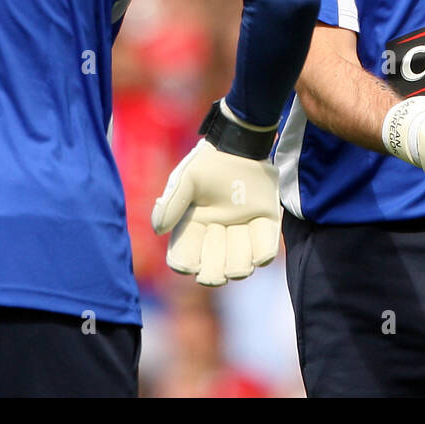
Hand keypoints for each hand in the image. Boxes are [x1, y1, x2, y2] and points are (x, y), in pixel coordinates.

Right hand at [150, 102, 280, 285]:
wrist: (240, 147)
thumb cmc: (209, 163)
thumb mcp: (186, 179)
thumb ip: (172, 203)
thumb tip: (158, 231)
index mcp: (192, 231)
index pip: (184, 263)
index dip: (186, 263)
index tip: (191, 254)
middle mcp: (216, 241)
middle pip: (214, 277)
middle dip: (214, 266)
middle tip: (217, 233)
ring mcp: (242, 238)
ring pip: (241, 270)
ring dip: (238, 253)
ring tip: (237, 227)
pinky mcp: (265, 230)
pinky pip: (266, 255)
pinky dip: (261, 249)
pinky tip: (252, 224)